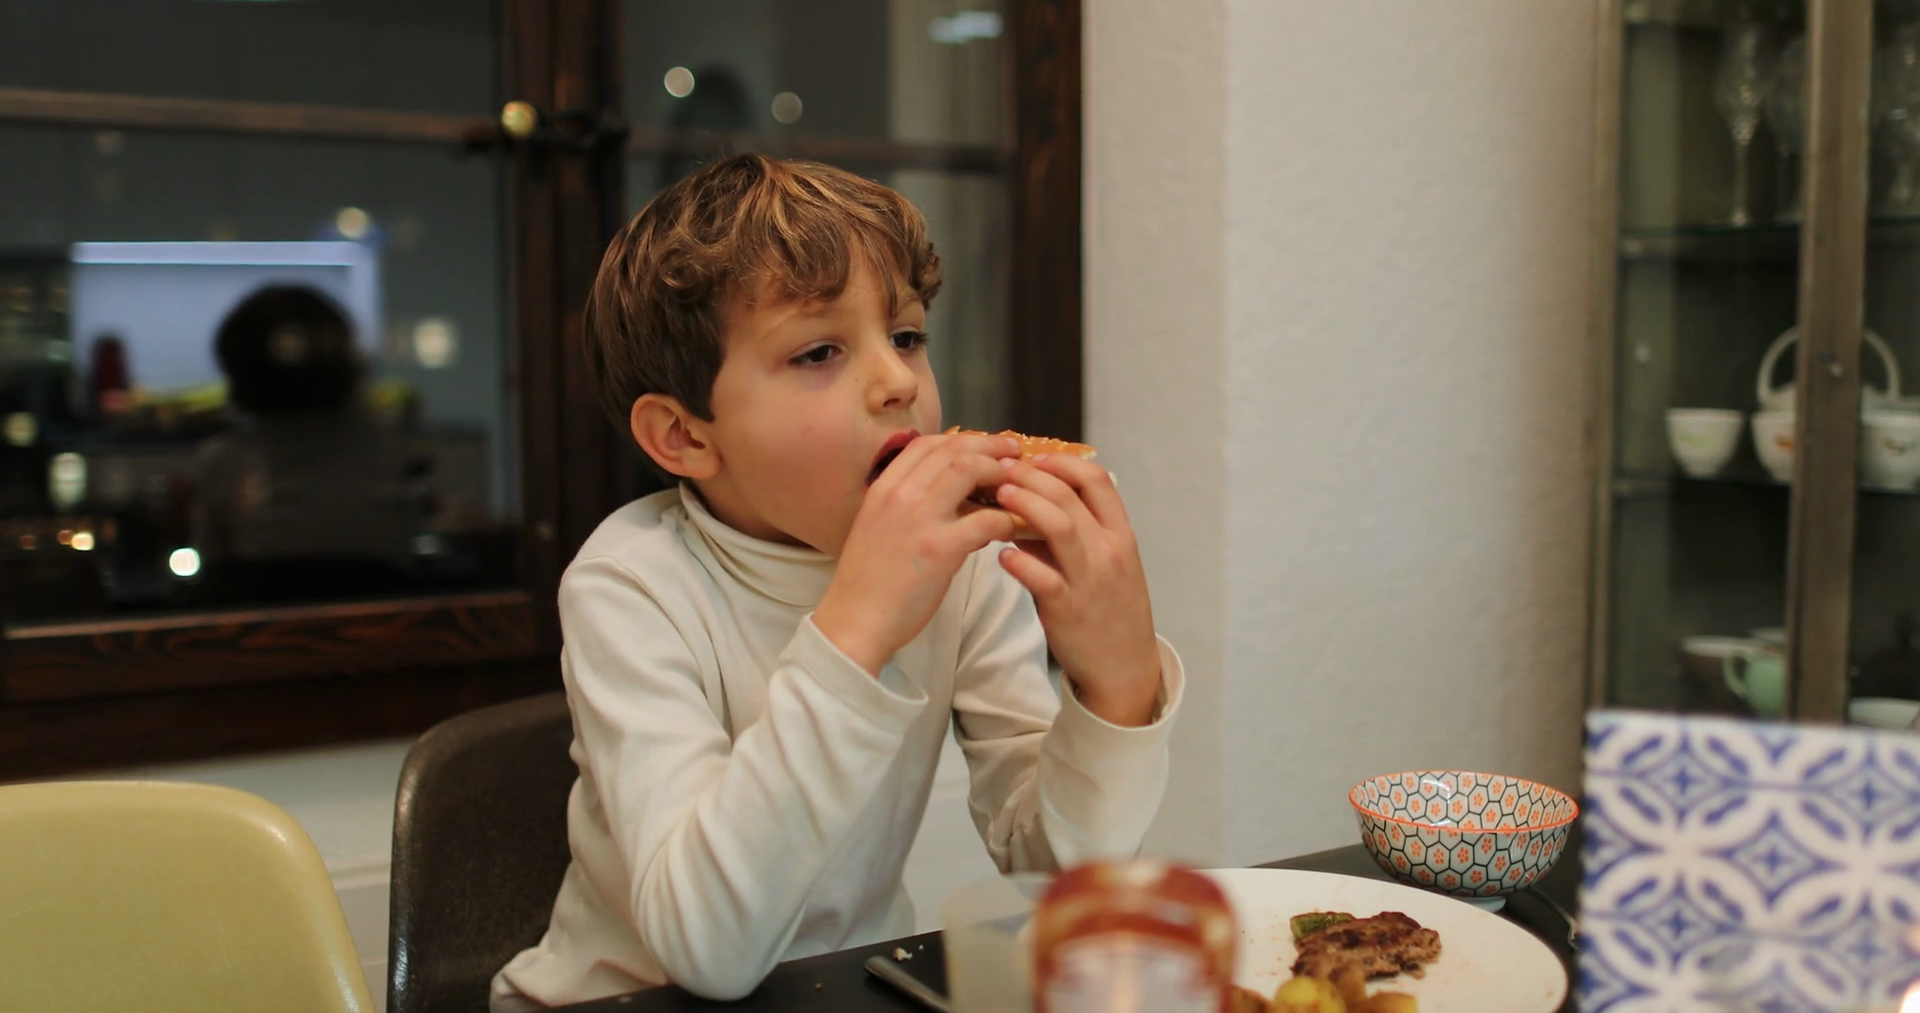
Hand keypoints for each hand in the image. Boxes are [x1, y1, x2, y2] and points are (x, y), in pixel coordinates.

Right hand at [815, 432, 1020, 674]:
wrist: (855, 622)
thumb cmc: (868, 583)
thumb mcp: (877, 528)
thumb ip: (907, 507)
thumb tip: (953, 499)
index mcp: (882, 488)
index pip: (926, 444)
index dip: (961, 439)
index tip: (984, 446)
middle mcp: (899, 494)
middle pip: (953, 449)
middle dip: (989, 446)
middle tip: (1014, 454)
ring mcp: (919, 519)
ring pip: (969, 469)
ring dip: (1000, 473)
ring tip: (1018, 486)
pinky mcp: (940, 548)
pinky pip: (985, 519)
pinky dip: (1005, 519)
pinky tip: (1010, 529)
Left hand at [994, 455, 1160, 726]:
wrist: (1124, 667)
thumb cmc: (1110, 609)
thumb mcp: (1107, 564)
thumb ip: (1075, 533)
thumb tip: (1030, 504)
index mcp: (1121, 535)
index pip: (1097, 480)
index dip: (1063, 463)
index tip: (1034, 459)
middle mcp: (1109, 552)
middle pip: (1070, 496)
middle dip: (1031, 475)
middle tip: (1001, 469)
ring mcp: (1090, 580)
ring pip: (1059, 527)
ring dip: (1025, 505)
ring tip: (998, 494)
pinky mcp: (1068, 610)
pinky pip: (1042, 578)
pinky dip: (1019, 561)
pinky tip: (1001, 553)